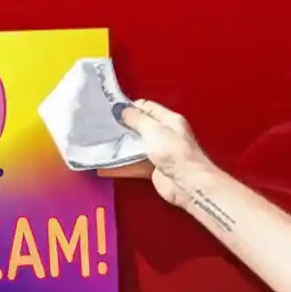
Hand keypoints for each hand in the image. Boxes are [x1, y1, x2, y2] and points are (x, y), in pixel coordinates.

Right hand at [100, 99, 214, 207]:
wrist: (186, 184)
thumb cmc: (175, 153)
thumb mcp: (154, 130)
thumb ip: (136, 119)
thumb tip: (121, 109)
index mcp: (170, 120)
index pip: (147, 107)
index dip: (131, 108)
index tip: (113, 112)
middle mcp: (165, 134)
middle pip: (140, 125)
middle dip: (124, 126)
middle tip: (105, 127)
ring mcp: (159, 152)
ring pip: (136, 144)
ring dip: (122, 145)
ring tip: (104, 142)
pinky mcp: (153, 168)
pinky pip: (134, 162)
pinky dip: (122, 162)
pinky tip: (108, 162)